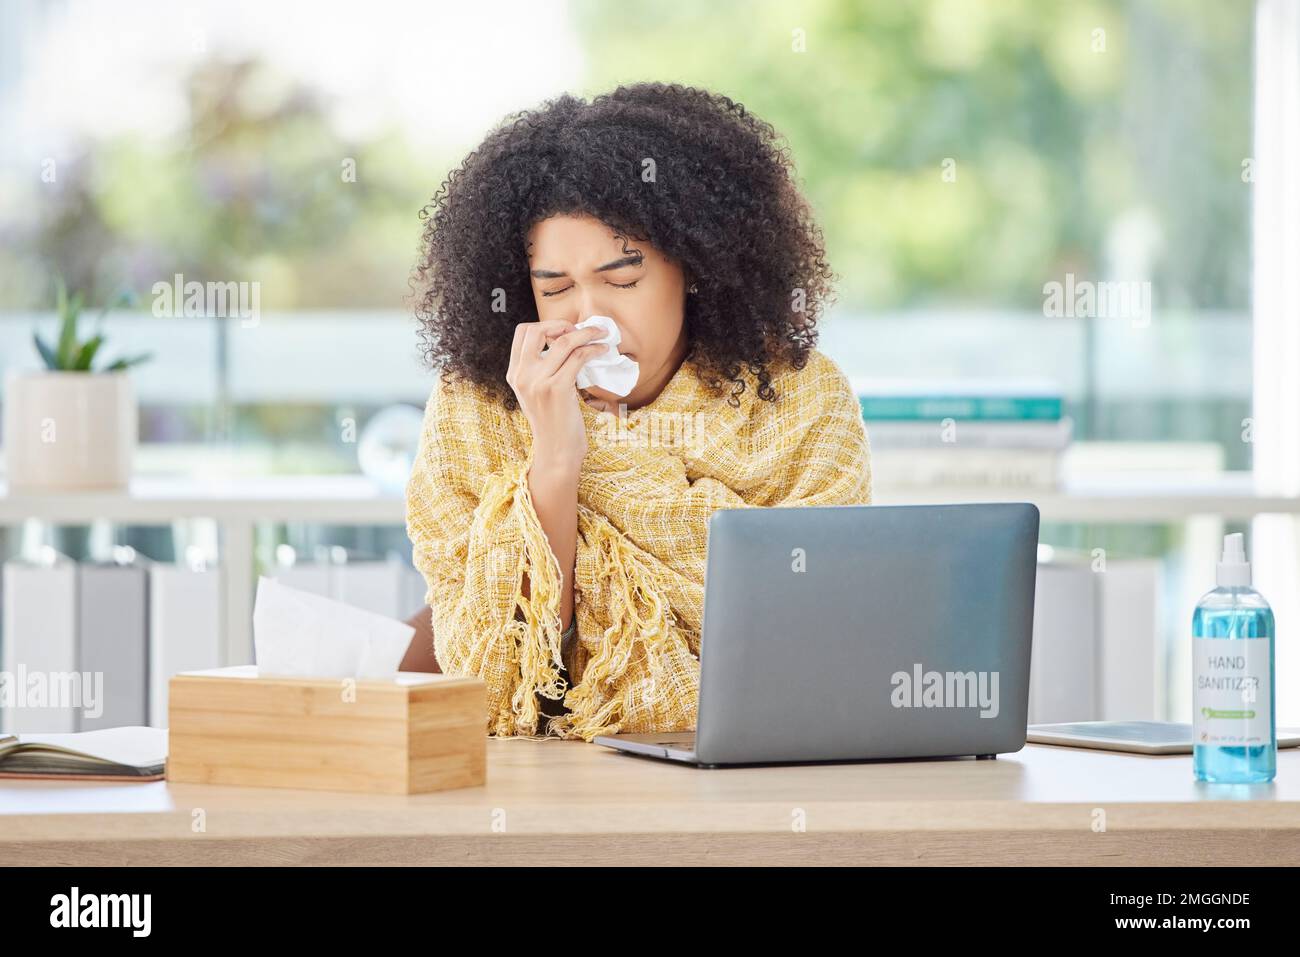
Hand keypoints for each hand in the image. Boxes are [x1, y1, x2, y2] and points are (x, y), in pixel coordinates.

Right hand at [506, 319, 607, 470]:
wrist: (557, 451)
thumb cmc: (554, 423)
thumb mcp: (537, 394)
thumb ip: (540, 371)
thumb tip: (563, 343)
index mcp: (515, 374)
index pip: (522, 334)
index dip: (545, 326)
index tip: (564, 332)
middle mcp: (522, 376)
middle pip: (537, 330)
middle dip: (561, 324)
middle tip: (580, 331)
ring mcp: (538, 382)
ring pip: (563, 342)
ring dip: (586, 333)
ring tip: (601, 334)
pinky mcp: (557, 389)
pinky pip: (578, 357)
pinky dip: (593, 348)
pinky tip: (603, 350)